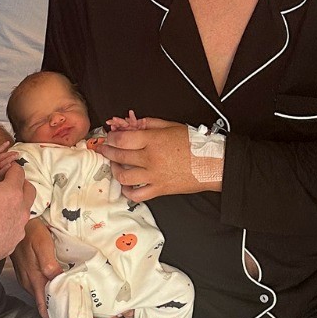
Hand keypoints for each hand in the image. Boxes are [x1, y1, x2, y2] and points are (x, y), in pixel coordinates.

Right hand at [0, 149, 34, 278]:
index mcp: (12, 192)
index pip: (19, 172)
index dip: (10, 168)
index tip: (1, 170)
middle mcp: (21, 210)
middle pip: (29, 189)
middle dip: (20, 183)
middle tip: (4, 185)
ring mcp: (20, 228)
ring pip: (26, 209)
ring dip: (18, 203)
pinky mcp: (15, 242)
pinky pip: (18, 226)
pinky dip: (12, 221)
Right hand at [11, 217, 59, 317]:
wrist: (17, 222)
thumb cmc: (31, 231)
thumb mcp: (42, 244)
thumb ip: (48, 263)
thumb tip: (56, 280)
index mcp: (35, 279)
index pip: (43, 307)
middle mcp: (30, 283)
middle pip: (43, 306)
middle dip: (57, 316)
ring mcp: (27, 279)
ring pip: (42, 298)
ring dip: (54, 305)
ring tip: (71, 311)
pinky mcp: (27, 274)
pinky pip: (39, 289)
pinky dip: (49, 295)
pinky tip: (58, 294)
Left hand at [97, 117, 214, 200]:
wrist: (212, 163)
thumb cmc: (195, 143)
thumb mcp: (172, 126)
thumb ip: (150, 124)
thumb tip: (132, 123)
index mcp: (154, 140)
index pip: (122, 139)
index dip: (111, 138)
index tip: (109, 137)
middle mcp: (151, 158)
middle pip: (119, 155)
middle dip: (107, 151)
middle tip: (104, 149)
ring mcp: (154, 175)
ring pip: (123, 175)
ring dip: (114, 169)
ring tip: (114, 165)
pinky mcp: (159, 189)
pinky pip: (136, 194)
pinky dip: (127, 191)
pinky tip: (127, 184)